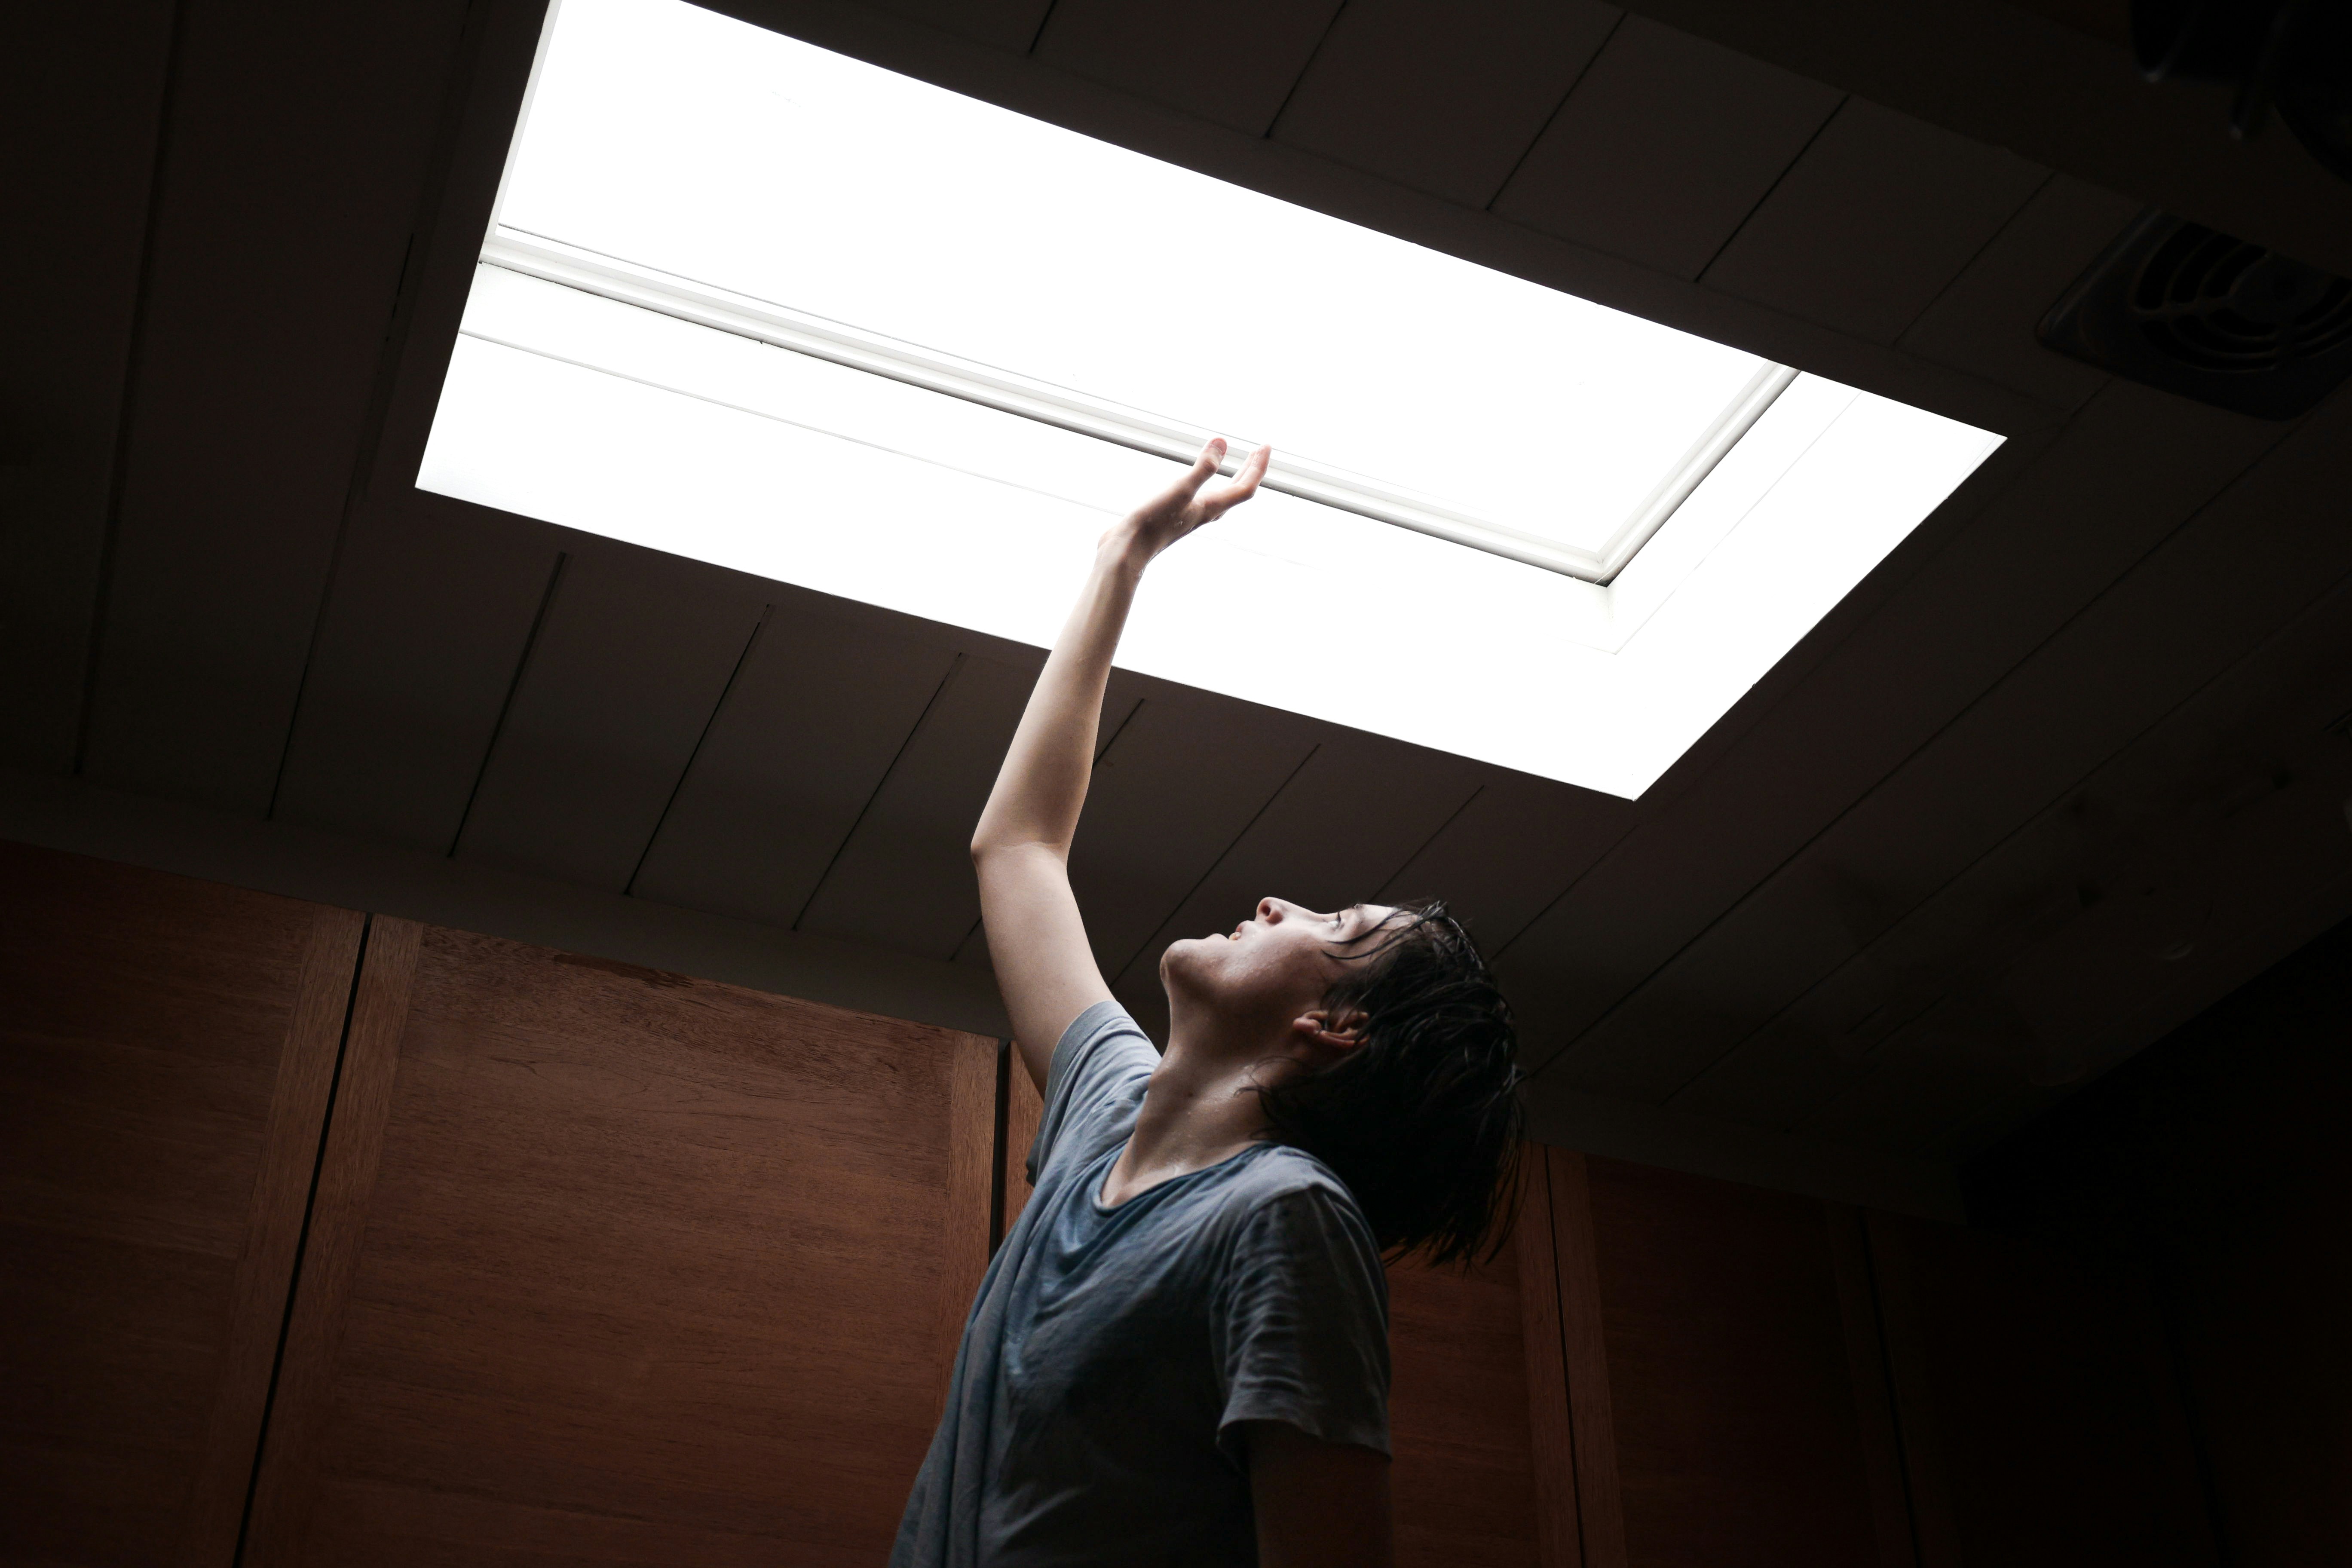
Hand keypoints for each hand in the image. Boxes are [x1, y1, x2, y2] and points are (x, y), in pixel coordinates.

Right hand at [1106, 438, 1270, 565]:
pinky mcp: (1177, 515)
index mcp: (1212, 507)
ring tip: (1238, 463)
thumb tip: (1223, 442)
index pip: (1246, 487)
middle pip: (1238, 490)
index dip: (1259, 466)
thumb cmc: (1154, 521)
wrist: (1128, 548)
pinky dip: (1212, 483)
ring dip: (1234, 477)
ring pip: (1223, 495)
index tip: (1265, 445)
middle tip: (1258, 450)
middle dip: (1250, 469)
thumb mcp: (1180, 489)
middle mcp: (1206, 512)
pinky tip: (1200, 480)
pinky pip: (1205, 496)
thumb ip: (1203, 467)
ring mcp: (1192, 515)